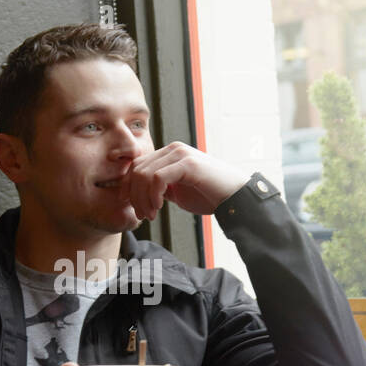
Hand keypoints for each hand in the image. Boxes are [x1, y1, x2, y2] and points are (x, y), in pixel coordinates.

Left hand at [125, 142, 248, 219]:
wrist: (235, 197)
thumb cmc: (208, 196)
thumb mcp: (177, 192)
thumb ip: (159, 189)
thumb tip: (137, 195)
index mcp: (169, 154)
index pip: (137, 167)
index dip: (130, 189)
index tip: (136, 210)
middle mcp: (173, 149)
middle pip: (137, 170)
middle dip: (135, 196)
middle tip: (144, 216)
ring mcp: (180, 154)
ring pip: (144, 174)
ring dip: (143, 198)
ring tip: (151, 214)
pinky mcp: (188, 163)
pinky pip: (158, 177)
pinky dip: (154, 195)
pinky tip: (160, 207)